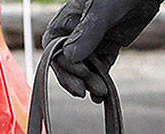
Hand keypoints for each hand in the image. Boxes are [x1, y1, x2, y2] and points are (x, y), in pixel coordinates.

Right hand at [42, 0, 161, 100]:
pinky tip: (103, 94)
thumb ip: (87, 31)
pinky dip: (102, 79)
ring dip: (89, 82)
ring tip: (100, 93)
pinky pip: (102, 66)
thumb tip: (71, 56)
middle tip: (83, 92)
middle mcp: (77, 30)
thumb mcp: (102, 9)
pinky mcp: (109, 45)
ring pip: (86, 66)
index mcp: (68, 18)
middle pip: (68, 60)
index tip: (78, 72)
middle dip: (75, 77)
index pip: (54, 45)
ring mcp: (94, 39)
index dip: (61, 62)